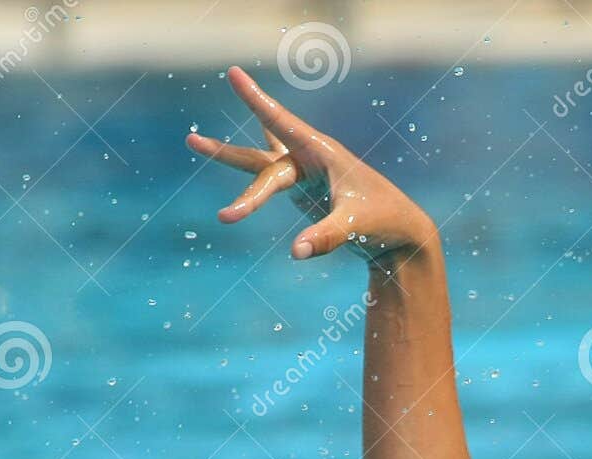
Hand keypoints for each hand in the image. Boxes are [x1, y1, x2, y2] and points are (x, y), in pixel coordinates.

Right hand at [187, 65, 436, 263]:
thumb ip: (326, 238)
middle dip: (227, 156)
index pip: (282, 123)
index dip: (256, 101)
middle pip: (263, 163)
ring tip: (193, 141)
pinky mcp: (304, 192)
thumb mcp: (356, 228)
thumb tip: (295, 251)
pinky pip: (272, 178)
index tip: (234, 74)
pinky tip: (240, 147)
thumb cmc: (383, 222)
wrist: (400, 232)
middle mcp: (310, 159)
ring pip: (261, 168)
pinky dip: (255, 176)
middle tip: (191, 141)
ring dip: (229, 159)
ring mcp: (305, 175)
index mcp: (322, 153)